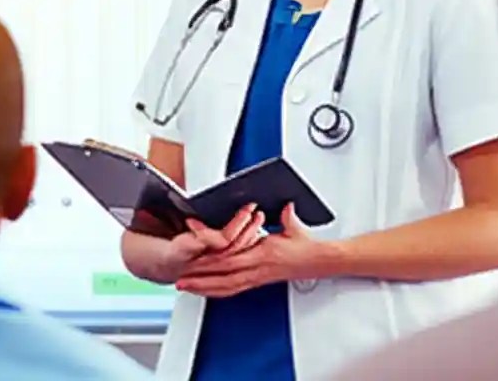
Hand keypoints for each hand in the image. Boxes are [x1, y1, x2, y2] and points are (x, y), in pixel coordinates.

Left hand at [175, 203, 334, 297]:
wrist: (318, 262)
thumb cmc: (305, 246)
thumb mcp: (293, 226)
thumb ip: (285, 215)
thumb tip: (285, 205)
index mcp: (263, 253)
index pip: (231, 258)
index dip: (210, 259)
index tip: (194, 257)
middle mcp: (258, 269)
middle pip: (223, 277)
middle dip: (200, 279)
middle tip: (179, 279)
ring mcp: (258, 277)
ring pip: (226, 287)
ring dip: (204, 288)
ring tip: (186, 287)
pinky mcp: (259, 282)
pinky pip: (234, 290)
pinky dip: (217, 291)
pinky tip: (206, 291)